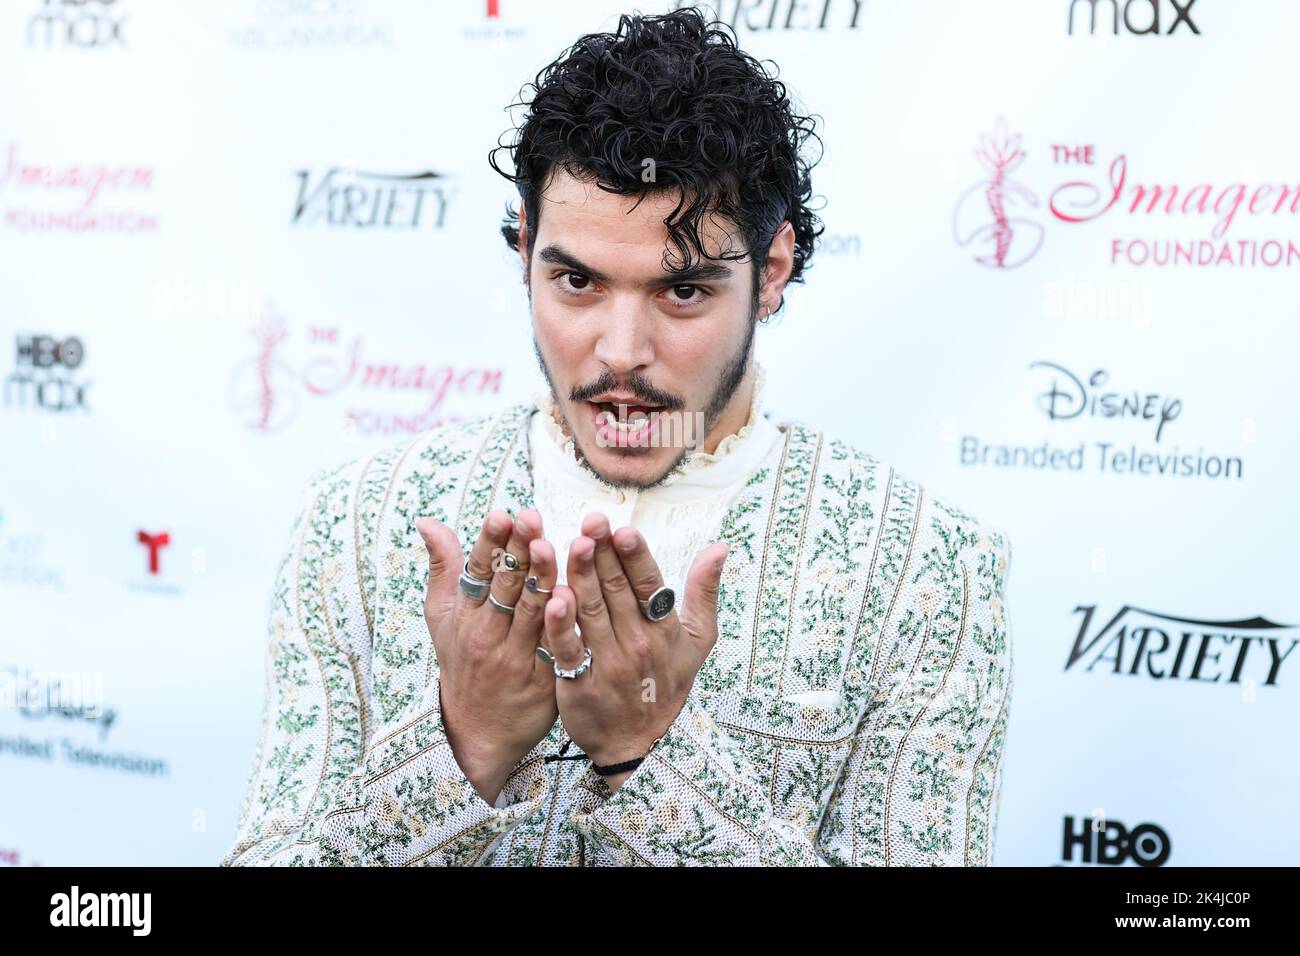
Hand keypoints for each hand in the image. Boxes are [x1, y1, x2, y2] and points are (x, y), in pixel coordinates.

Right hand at [417, 508, 558, 804]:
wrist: (477, 733)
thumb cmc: (462, 662)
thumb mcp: (443, 618)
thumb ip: (444, 568)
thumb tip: (428, 521)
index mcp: (465, 615)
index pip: (476, 571)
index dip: (489, 543)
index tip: (501, 514)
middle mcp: (486, 635)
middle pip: (505, 585)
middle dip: (518, 549)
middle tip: (532, 518)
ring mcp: (513, 658)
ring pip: (530, 612)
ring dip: (541, 577)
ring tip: (552, 546)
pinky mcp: (541, 680)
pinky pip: (553, 646)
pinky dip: (561, 622)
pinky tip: (572, 597)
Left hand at [544, 512, 729, 789]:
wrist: (641, 747)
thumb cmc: (668, 686)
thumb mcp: (697, 642)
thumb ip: (704, 592)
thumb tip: (719, 547)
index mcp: (664, 632)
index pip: (650, 586)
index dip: (636, 557)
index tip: (623, 530)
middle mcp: (637, 645)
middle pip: (616, 591)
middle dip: (603, 554)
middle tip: (591, 521)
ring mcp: (607, 665)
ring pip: (590, 612)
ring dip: (580, 576)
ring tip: (571, 544)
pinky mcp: (578, 683)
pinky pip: (568, 649)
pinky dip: (560, 624)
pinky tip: (552, 597)